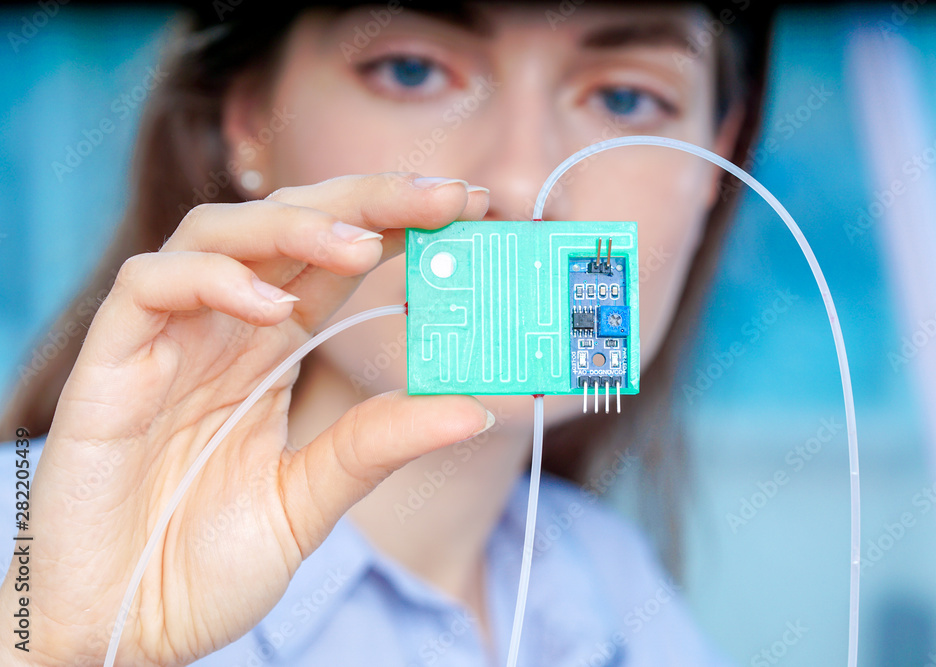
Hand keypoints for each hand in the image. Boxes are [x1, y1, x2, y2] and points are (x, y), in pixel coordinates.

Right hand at [0, 173, 492, 665]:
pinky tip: (273, 308)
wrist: (117, 628)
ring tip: (364, 244)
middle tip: (446, 197)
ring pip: (218, 232)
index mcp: (273, 349)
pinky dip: (213, 280)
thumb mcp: (309, 500)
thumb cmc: (202, 563)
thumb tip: (474, 408)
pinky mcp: (109, 365)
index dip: (399, 221)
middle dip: (368, 198)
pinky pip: (150, 285)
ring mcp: (165, 340)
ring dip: (295, 223)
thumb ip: (376, 446)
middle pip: (290, 222)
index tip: (470, 206)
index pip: (337, 257)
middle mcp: (222, 329)